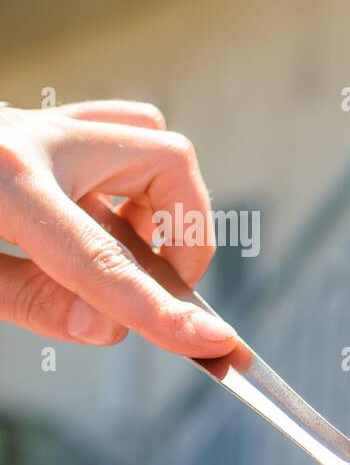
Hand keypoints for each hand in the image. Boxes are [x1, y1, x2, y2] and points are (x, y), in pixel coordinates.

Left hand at [0, 101, 234, 354]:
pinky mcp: (34, 125)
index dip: (160, 310)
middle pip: (168, 161)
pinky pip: (111, 131)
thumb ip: (31, 301)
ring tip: (132, 255)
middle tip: (165, 290)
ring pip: (146, 135)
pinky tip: (104, 220)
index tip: (213, 343)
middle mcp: (32, 135)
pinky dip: (129, 178)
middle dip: (186, 234)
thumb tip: (108, 328)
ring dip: (160, 202)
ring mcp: (36, 121)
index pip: (103, 259)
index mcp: (3, 178)